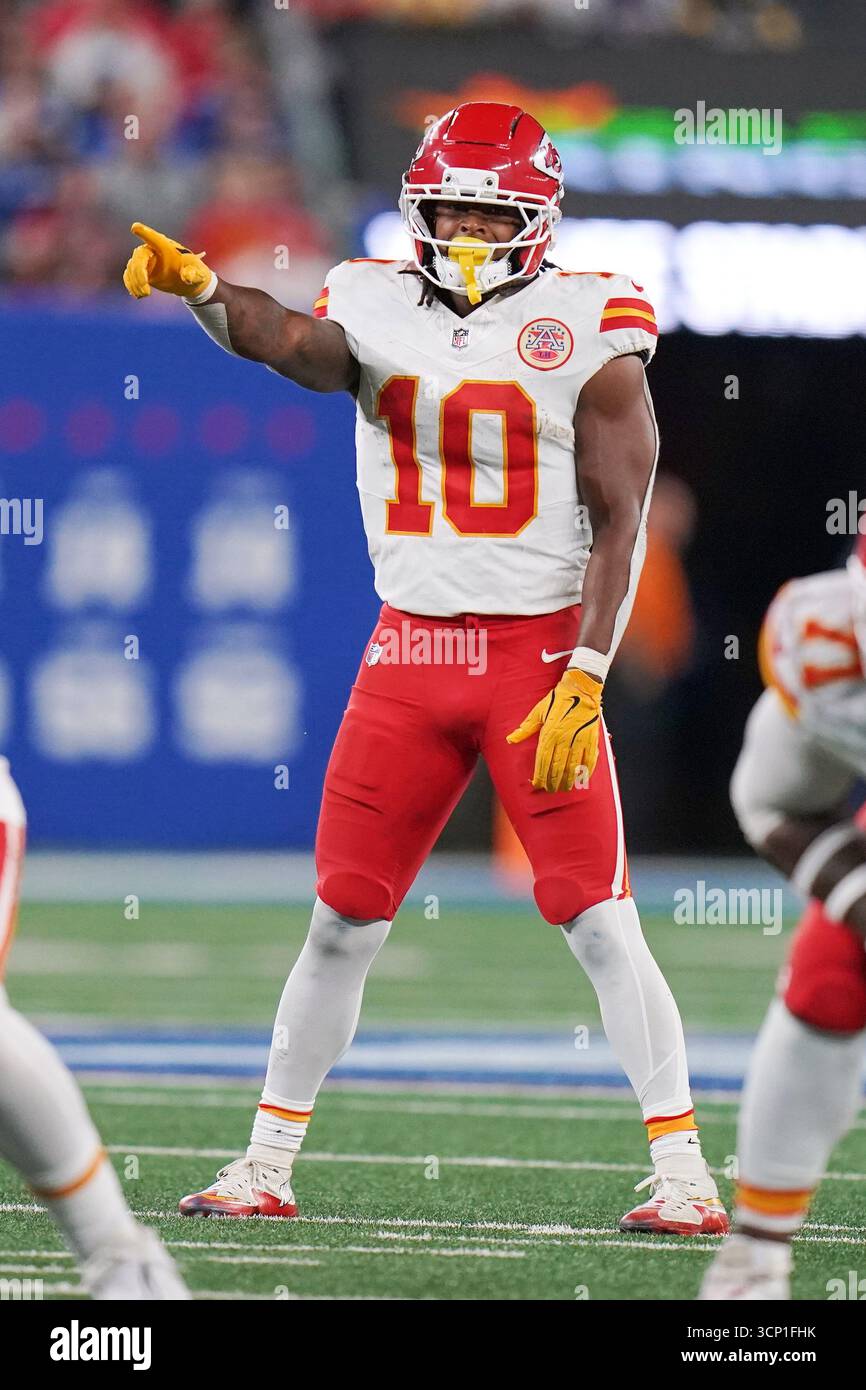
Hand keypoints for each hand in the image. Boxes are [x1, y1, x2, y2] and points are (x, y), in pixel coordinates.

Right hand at [123, 222, 210, 299]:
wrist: (187, 282)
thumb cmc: (193, 272)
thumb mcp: (198, 274)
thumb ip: (194, 274)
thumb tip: (187, 277)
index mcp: (166, 246)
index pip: (154, 237)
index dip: (144, 233)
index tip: (134, 228)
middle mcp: (152, 250)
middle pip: (139, 256)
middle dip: (139, 272)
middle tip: (146, 291)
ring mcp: (144, 260)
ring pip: (132, 266)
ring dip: (135, 282)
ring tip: (144, 295)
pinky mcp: (140, 271)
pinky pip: (129, 275)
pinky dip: (131, 285)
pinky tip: (138, 295)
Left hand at [506, 667, 602, 791]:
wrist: (581, 688)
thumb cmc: (557, 699)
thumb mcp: (538, 711)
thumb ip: (525, 728)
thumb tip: (510, 740)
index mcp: (549, 733)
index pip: (543, 761)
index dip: (540, 775)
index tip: (537, 784)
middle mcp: (564, 739)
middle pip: (557, 767)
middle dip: (553, 781)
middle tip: (550, 790)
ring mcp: (579, 740)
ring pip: (572, 767)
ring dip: (568, 780)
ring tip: (564, 788)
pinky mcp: (591, 739)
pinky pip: (589, 760)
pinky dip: (585, 771)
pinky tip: (581, 779)